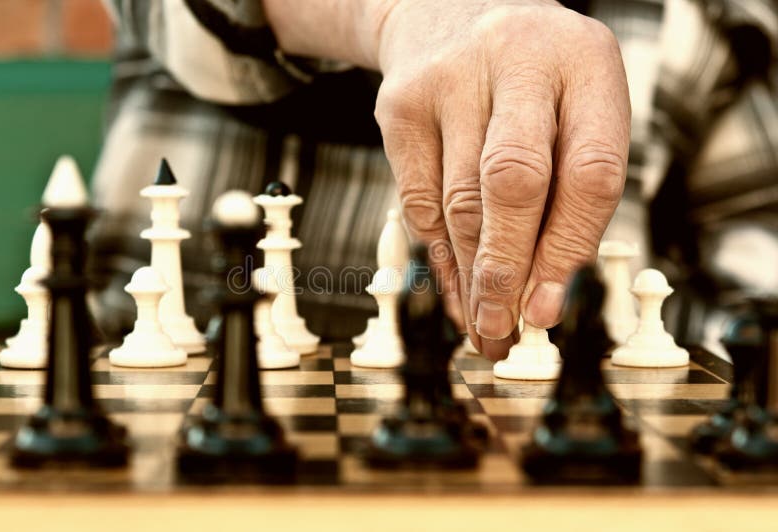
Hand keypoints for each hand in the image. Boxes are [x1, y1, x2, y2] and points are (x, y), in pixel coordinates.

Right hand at [373, 0, 629, 358]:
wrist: (448, 13)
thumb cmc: (531, 81)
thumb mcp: (575, 110)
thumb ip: (574, 191)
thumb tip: (542, 296)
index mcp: (585, 64)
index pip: (589, 172)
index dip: (567, 252)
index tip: (548, 310)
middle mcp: (517, 62)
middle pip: (513, 184)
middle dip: (506, 271)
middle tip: (503, 330)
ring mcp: (450, 80)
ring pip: (458, 202)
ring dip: (469, 276)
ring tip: (482, 323)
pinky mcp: (401, 105)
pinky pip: (418, 200)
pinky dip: (437, 255)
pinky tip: (453, 287)